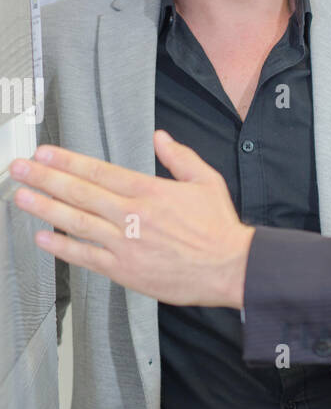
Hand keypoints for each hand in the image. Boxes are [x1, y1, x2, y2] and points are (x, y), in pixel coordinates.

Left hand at [10, 130, 253, 307]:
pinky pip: (86, 257)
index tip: (44, 153)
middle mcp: (132, 215)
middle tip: (19, 168)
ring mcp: (126, 244)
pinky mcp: (125, 270)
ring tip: (22, 197)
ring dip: (45, 208)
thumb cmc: (220, 229)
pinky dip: (62, 248)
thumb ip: (180, 158)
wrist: (232, 267)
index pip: (98, 172)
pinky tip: (43, 238)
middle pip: (79, 193)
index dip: (66, 161)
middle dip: (44, 178)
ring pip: (76, 222)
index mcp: (149, 191)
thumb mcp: (206, 181)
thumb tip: (161, 138)